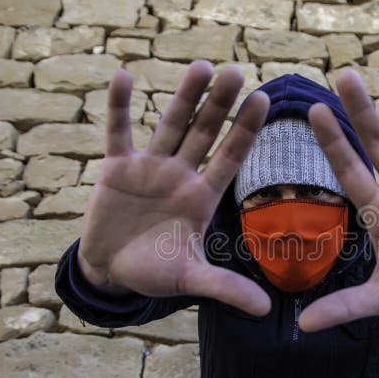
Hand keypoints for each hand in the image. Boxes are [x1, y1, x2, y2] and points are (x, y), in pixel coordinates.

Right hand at [77, 60, 271, 315]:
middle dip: (219, 104)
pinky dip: (119, 107)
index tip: (264, 100)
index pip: (229, 158)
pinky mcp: (115, 168)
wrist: (111, 272)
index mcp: (201, 197)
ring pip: (169, 125)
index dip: (245, 131)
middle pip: (204, 133)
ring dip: (183, 97)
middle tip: (236, 70)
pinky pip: (117, 132)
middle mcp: (179, 175)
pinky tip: (123, 76)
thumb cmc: (154, 272)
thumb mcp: (189, 278)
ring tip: (200, 66)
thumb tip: (267, 311)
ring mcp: (148, 167)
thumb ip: (225, 287)